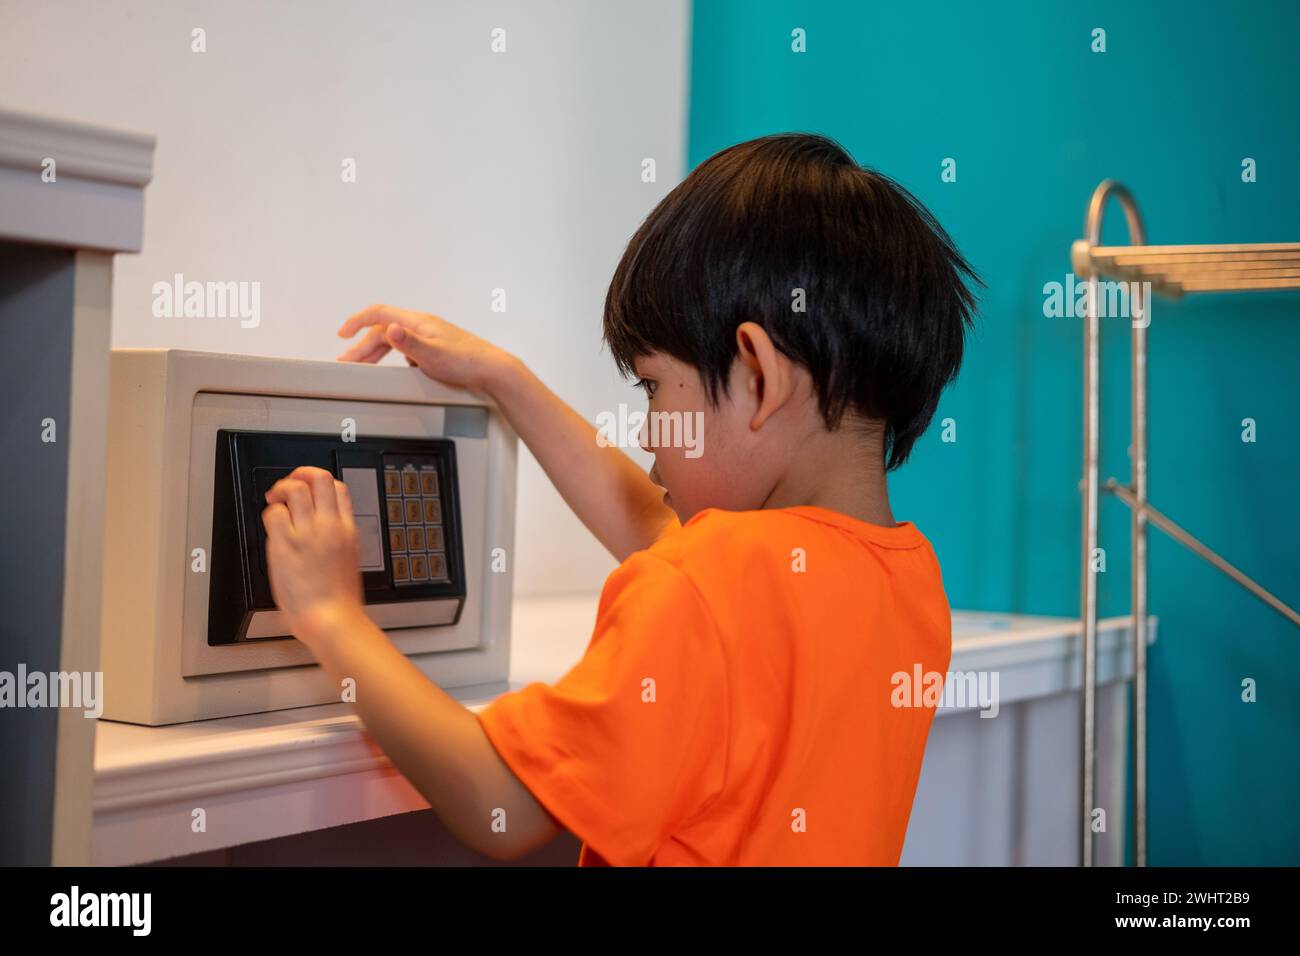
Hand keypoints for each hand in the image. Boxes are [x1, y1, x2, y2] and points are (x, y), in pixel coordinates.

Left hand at [261, 466, 365, 646]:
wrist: (332, 619)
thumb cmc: (339, 601)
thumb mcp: (349, 560)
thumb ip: (336, 540)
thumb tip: (322, 532)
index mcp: (348, 530)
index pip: (338, 488)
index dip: (319, 482)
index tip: (309, 489)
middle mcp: (330, 526)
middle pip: (319, 478)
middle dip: (301, 474)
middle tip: (289, 486)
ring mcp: (308, 534)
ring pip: (295, 489)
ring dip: (281, 489)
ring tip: (276, 501)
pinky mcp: (286, 545)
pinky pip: (273, 514)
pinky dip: (270, 514)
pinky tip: (272, 528)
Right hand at [336, 304, 516, 394]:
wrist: (492, 370)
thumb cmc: (467, 362)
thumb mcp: (433, 355)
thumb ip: (409, 343)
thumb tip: (390, 329)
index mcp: (419, 322)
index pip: (379, 313)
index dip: (357, 321)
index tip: (342, 333)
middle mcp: (423, 326)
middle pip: (383, 330)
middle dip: (362, 345)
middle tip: (347, 360)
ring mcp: (430, 336)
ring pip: (394, 340)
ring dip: (375, 351)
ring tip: (362, 364)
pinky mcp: (436, 348)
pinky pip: (406, 348)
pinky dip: (392, 356)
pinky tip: (393, 367)